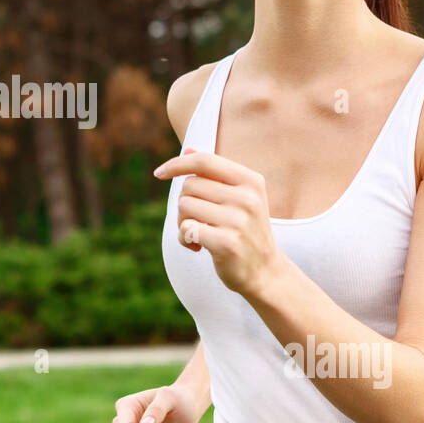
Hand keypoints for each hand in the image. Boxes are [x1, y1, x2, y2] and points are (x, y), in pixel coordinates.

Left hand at [153, 147, 282, 297]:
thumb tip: (187, 149)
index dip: (177, 163)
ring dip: (182, 222)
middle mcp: (248, 198)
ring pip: (184, 206)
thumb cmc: (245, 231)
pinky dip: (184, 239)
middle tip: (197, 220)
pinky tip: (197, 247)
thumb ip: (214, 174)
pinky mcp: (227, 243)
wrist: (264, 272)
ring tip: (199, 234)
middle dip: (184, 203)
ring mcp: (239, 220)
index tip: (159, 173)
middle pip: (189, 185)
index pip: (205, 160)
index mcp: (251, 181)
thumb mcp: (238, 198)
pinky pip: (186, 229)